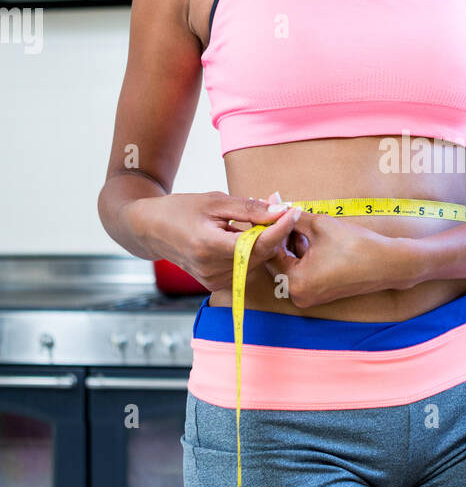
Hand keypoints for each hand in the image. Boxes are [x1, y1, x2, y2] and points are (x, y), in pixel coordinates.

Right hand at [127, 191, 302, 292]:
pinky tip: (246, 235)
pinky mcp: (215, 284)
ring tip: (259, 219)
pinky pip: (245, 267)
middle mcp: (211, 269)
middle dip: (274, 231)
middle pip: (259, 254)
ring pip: (255, 262)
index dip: (279, 227)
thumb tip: (280, 211)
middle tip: (279, 207)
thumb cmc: (180, 210)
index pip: (256, 243)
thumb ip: (249, 208)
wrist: (151, 229)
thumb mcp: (214, 201)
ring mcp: (213, 280)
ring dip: (263, 241)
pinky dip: (251, 251)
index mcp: (208, 247)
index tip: (293, 210)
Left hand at [260, 206, 416, 306]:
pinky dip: (302, 254)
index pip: (270, 252)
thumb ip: (293, 217)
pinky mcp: (319, 293)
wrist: (388, 264)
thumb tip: (276, 206)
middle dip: (281, 235)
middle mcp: (298, 295)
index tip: (269, 209)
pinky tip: (311, 236)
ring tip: (301, 221)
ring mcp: (309, 296)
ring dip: (292, 243)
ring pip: (290, 264)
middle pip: (278, 259)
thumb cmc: (357, 246)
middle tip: (280, 210)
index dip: (270, 227)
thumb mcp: (320, 225)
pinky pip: (301, 271)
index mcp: (295, 282)